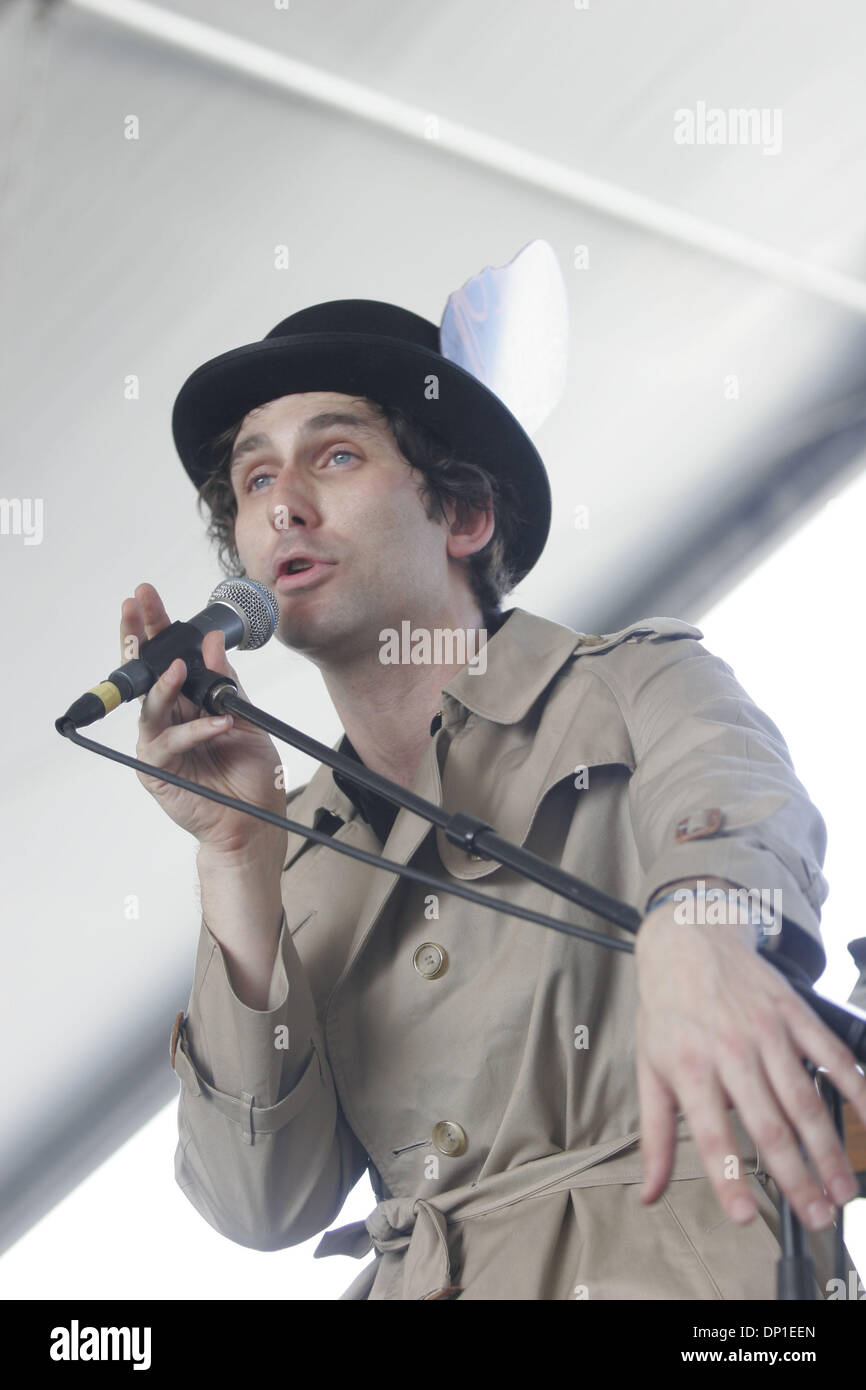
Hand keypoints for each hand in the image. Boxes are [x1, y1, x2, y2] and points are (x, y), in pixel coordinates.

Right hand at [121, 582, 287, 858]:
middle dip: (140, 637)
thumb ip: (224, 682)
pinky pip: (170, 744)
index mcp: (185, 703)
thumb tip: (210, 642)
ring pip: (150, 707)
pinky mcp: (158, 771)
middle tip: (134, 605)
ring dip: (164, 684)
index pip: (166, 659)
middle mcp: (167, 720)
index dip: (156, 629)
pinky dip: (195, 731)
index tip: (146, 597)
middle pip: (147, 673)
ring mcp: (159, 745)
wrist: (254, 823)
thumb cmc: (250, 775)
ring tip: (179, 666)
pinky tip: (217, 724)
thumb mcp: (244, 717)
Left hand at [634, 902, 865, 1229]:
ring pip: (805, 1100)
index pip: (711, 1133)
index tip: (745, 1215)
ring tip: (842, 1190)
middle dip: (797, 1178)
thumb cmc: (667, 1009)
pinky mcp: (794, 1014)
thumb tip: (648, 1190)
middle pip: (770, 1125)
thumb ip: (654, 1135)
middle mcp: (731, 1051)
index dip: (727, 1177)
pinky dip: (856, 1088)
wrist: (688, 939)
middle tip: (816, 1217)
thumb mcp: (648, 1067)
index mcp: (691, 1067)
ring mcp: (767, 1031)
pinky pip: (831, 1055)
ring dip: (828, 1150)